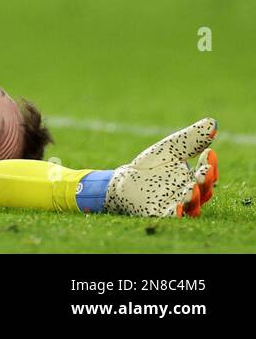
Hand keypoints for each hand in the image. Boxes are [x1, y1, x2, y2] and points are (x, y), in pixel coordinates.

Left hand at [104, 118, 218, 217]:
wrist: (125, 179)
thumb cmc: (153, 165)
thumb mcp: (171, 148)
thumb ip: (191, 139)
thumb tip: (213, 122)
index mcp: (195, 180)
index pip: (208, 174)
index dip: (210, 164)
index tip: (209, 152)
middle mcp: (190, 196)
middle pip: (204, 192)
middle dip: (205, 182)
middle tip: (204, 171)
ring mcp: (177, 205)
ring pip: (192, 207)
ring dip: (194, 199)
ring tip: (192, 188)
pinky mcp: (160, 213)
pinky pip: (171, 217)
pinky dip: (175, 214)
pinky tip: (177, 208)